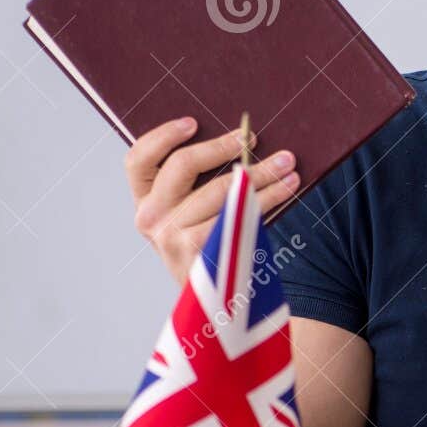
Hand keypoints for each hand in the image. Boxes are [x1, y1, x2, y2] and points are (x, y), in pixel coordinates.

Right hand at [127, 116, 299, 284]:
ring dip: (260, 172)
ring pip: (222, 188)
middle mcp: (150, 218)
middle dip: (223, 146)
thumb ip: (198, 183)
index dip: (163, 135)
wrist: (217, 305)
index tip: (194, 121)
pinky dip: (269, 197)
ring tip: (288, 163)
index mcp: (145, 203)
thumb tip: (241, 139)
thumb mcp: (192, 215)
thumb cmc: (211, 247)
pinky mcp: (199, 250)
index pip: (138, 160)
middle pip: (183, 164)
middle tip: (253, 138)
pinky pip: (241, 212)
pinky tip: (288, 188)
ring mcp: (171, 236)